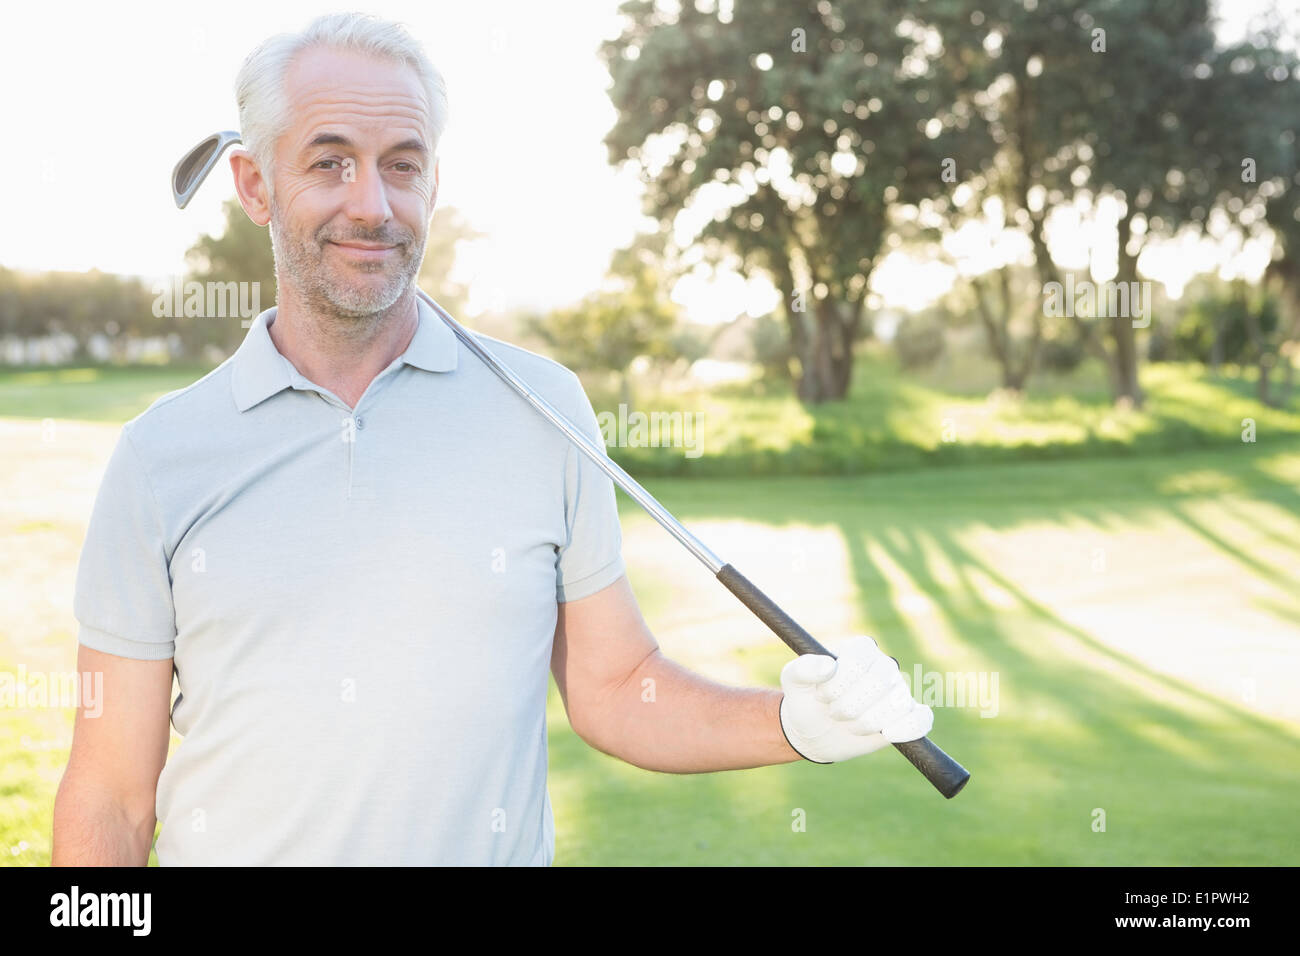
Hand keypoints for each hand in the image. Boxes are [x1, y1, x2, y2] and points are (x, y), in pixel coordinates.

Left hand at [778, 635, 932, 763]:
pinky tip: (886, 733)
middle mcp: (884, 666)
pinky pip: (920, 719)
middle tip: (833, 712)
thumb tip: (828, 665)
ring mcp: (898, 691)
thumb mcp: (793, 681)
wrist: (814, 729)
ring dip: (866, 722)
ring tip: (849, 723)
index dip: (841, 682)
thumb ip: (803, 668)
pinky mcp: (906, 716)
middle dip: (850, 705)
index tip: (822, 696)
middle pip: (880, 682)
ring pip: (897, 704)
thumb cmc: (806, 699)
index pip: (862, 658)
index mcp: (860, 650)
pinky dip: (907, 729)